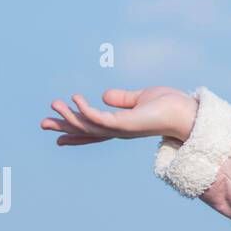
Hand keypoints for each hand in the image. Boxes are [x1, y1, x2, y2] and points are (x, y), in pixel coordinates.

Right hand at [40, 87, 196, 145]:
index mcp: (122, 125)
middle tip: (43, 123)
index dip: (76, 131)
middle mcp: (119, 130)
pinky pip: (100, 118)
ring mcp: (121, 128)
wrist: (187, 112)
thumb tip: (105, 95)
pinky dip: (85, 110)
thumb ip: (123, 99)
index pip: (94, 130)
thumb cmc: (170, 105)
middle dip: (65, 127)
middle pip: (86, 131)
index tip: (57, 135)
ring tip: (54, 103)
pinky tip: (75, 99)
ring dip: (70, 116)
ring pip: (88, 125)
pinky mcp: (125, 124)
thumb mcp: (143, 98)